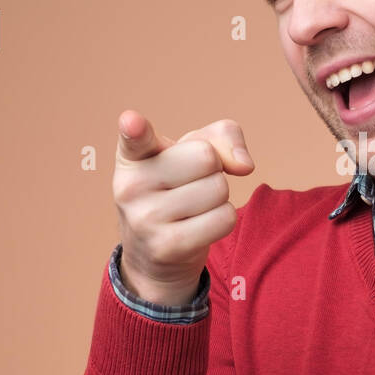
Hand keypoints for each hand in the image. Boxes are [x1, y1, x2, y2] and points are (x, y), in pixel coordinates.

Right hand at [112, 111, 253, 305]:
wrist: (156, 252)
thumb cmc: (177, 189)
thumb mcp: (193, 152)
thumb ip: (222, 138)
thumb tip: (244, 165)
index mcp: (133, 156)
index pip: (134, 137)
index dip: (134, 128)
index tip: (131, 121)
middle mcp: (131, 185)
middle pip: (207, 157)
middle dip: (213, 170)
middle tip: (191, 185)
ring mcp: (145, 219)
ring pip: (219, 189)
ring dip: (218, 198)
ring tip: (193, 207)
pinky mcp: (167, 247)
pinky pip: (225, 219)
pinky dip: (223, 220)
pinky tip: (199, 226)